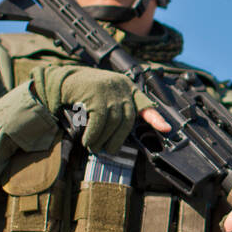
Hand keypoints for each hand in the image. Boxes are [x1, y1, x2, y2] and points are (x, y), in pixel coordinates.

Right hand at [29, 65, 169, 153]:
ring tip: (95, 148)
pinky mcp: (96, 94)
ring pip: (112, 123)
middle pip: (127, 120)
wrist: (65, 80)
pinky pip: (99, 121)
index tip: (166, 129)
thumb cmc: (86, 92)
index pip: (145, 103)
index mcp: (127, 88)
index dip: (156, 118)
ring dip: (102, 139)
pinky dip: (94, 134)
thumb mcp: (106, 95)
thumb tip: (119, 135)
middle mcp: (121, 88)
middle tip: (109, 151)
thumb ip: (117, 107)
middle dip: (118, 139)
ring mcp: (109, 90)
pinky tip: (88, 141)